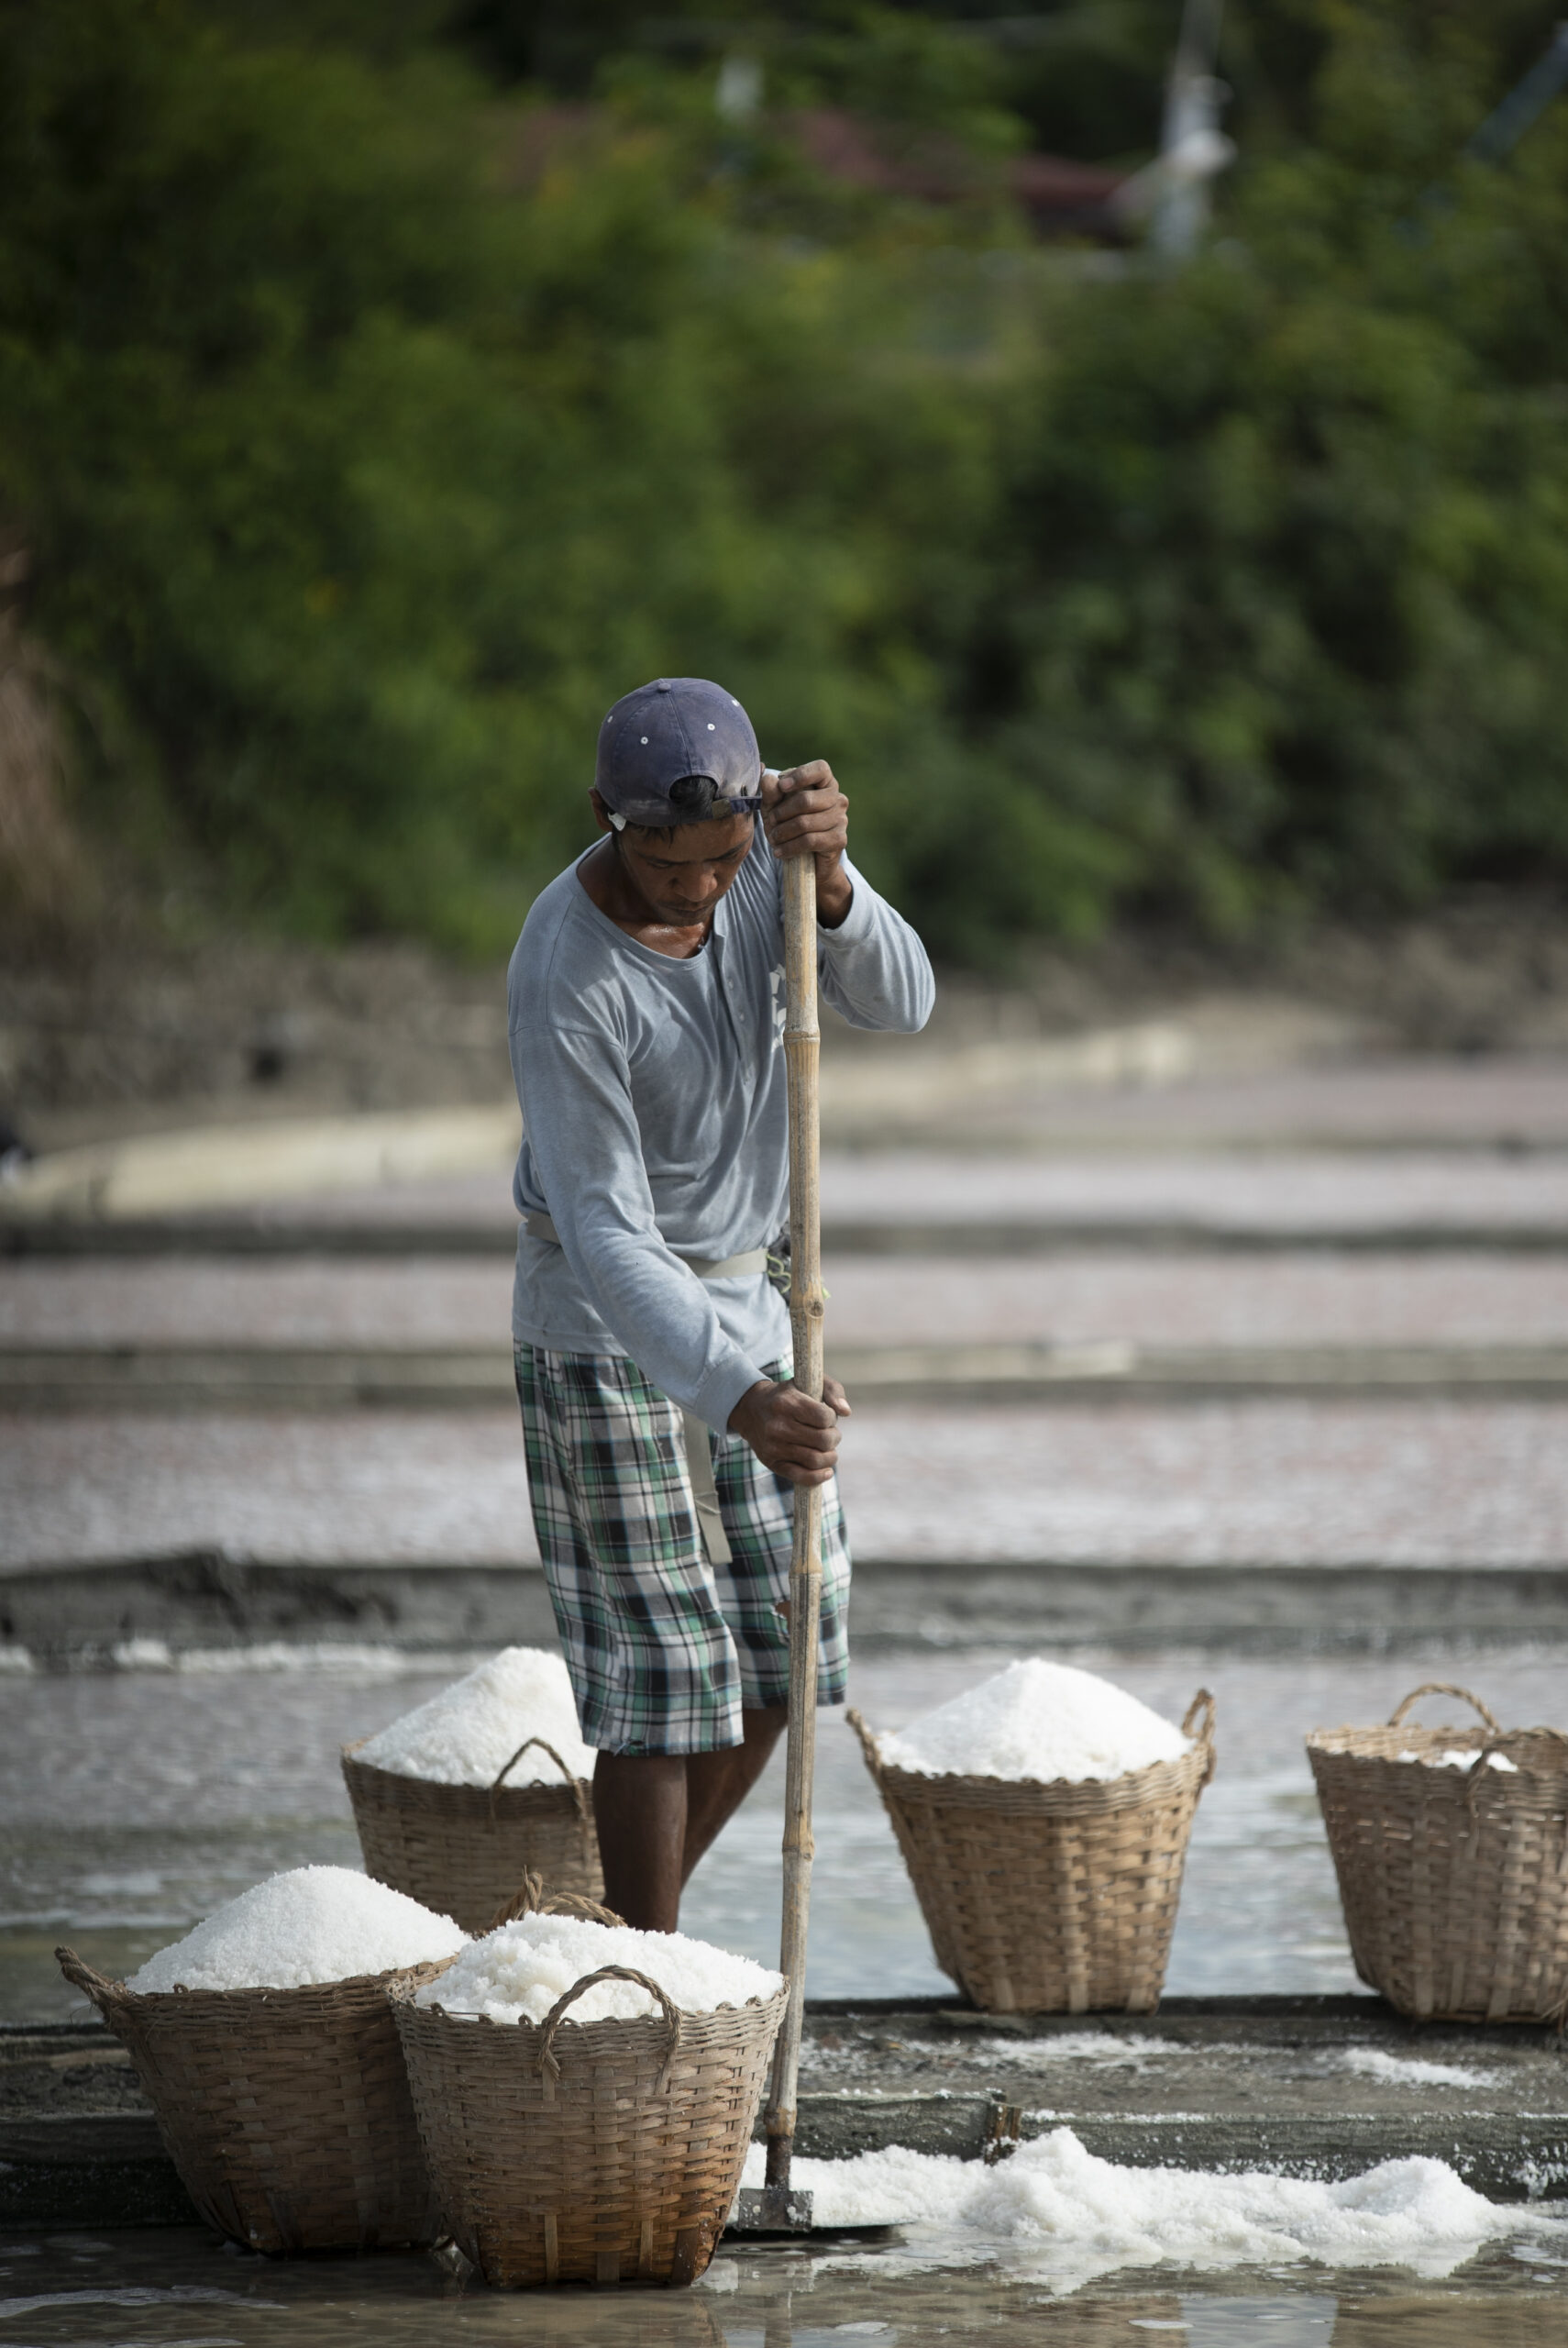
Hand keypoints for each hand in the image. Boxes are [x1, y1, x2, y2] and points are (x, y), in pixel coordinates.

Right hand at [728, 1374, 851, 1484]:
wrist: (751, 1409)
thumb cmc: (787, 1395)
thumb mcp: (807, 1382)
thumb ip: (833, 1390)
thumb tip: (846, 1412)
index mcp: (788, 1403)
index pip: (825, 1417)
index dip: (832, 1418)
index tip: (826, 1416)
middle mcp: (778, 1426)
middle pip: (824, 1440)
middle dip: (834, 1438)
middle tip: (829, 1434)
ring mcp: (774, 1446)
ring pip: (816, 1460)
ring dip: (830, 1457)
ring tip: (827, 1449)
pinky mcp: (771, 1463)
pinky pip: (801, 1477)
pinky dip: (818, 1477)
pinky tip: (826, 1471)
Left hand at [760, 762, 852, 927]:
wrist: (806, 860)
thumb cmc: (790, 826)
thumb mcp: (775, 809)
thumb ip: (771, 793)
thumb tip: (768, 779)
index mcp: (825, 783)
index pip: (820, 769)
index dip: (801, 775)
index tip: (782, 786)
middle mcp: (837, 798)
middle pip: (806, 800)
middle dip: (782, 812)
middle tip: (771, 822)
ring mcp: (841, 819)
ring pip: (805, 823)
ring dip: (783, 832)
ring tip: (773, 839)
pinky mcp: (839, 839)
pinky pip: (810, 841)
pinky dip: (790, 847)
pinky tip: (780, 852)